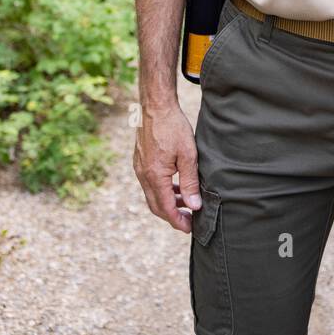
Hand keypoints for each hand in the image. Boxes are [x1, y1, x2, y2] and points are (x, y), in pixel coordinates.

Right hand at [133, 101, 201, 233]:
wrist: (155, 106)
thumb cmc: (173, 127)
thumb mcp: (188, 155)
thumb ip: (190, 182)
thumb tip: (194, 205)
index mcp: (155, 176)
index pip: (166, 208)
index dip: (178, 221)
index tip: (190, 228)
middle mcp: (143, 175)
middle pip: (156, 206)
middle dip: (172, 216)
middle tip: (189, 221)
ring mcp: (139, 168)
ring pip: (152, 195)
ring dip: (168, 202)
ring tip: (186, 203)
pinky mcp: (140, 161)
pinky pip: (150, 184)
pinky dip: (162, 190)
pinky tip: (175, 186)